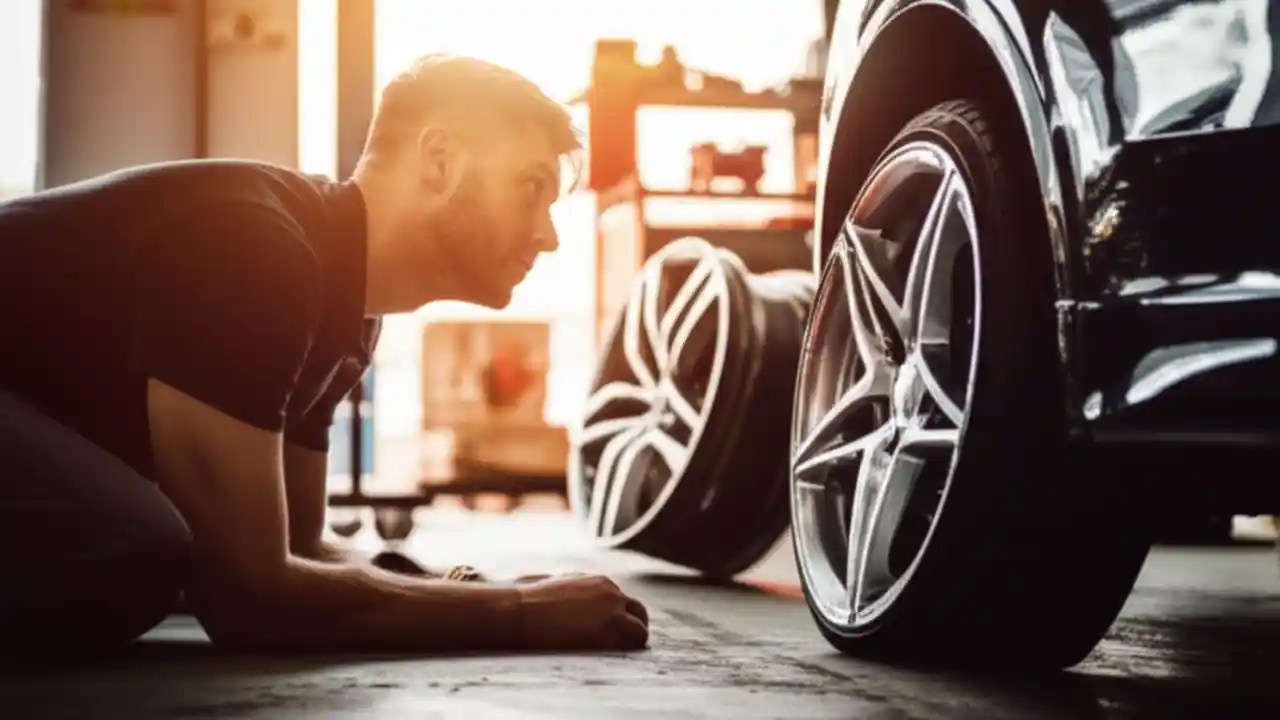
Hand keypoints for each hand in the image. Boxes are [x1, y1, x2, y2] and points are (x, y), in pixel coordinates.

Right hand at [516, 575, 648, 650]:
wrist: (522, 610)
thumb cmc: (529, 601)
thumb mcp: (556, 585)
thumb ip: (570, 591)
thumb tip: (560, 596)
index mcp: (599, 582)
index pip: (622, 600)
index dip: (620, 617)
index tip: (613, 630)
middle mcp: (611, 592)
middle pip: (639, 612)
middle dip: (635, 627)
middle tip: (626, 644)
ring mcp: (613, 609)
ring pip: (640, 630)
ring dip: (633, 643)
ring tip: (620, 657)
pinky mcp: (609, 628)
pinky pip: (632, 642)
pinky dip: (627, 652)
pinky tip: (614, 660)